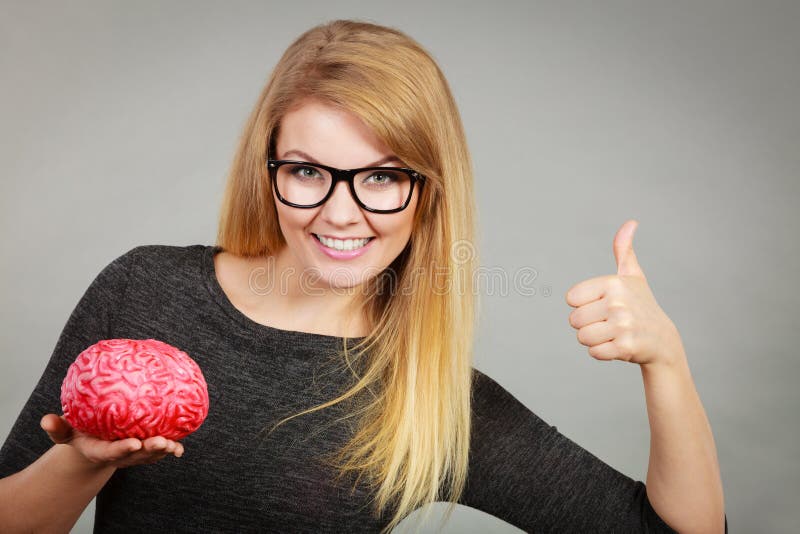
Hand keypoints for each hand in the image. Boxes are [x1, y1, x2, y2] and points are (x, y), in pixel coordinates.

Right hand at [40, 413, 183, 468]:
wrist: (95, 440)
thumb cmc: (80, 432)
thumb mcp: (65, 432)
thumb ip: (57, 428)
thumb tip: (46, 420)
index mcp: (100, 450)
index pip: (111, 452)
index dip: (122, 449)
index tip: (132, 443)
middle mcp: (120, 454)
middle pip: (136, 455)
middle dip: (149, 450)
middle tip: (162, 442)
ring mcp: (134, 453)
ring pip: (151, 454)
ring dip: (163, 450)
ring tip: (174, 446)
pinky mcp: (146, 448)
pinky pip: (160, 449)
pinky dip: (171, 447)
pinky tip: (181, 444)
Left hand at [565, 219, 684, 366]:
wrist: (663, 341)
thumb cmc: (642, 306)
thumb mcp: (633, 277)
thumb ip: (624, 251)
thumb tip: (630, 223)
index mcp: (613, 283)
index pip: (571, 299)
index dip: (584, 305)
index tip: (603, 306)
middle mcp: (617, 302)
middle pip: (574, 321)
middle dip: (588, 325)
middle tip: (609, 323)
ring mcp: (622, 325)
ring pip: (582, 337)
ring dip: (594, 340)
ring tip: (613, 334)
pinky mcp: (625, 347)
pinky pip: (594, 352)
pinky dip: (603, 353)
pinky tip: (619, 346)